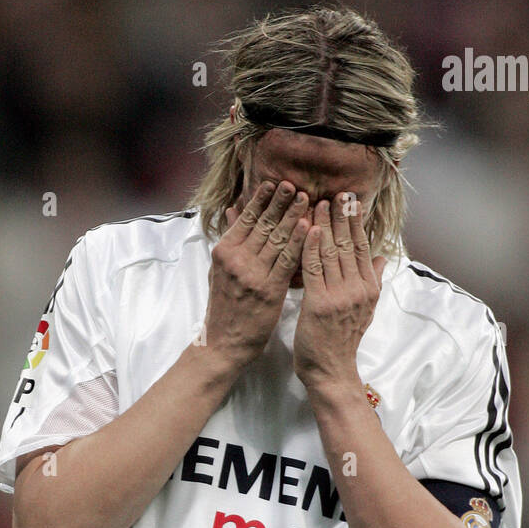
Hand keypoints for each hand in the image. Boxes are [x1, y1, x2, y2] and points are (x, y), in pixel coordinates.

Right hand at [201, 181, 309, 371]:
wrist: (223, 343)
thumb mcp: (219, 270)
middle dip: (280, 203)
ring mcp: (252, 274)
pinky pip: (287, 261)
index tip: (274, 184)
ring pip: (277, 239)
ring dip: (293, 217)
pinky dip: (298, 242)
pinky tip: (309, 227)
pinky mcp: (268, 290)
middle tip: (294, 185)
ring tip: (306, 199)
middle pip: (263, 225)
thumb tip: (232, 210)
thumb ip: (228, 239)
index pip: (246, 219)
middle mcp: (236, 260)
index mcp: (224, 252)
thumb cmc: (224, 308)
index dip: (261, 200)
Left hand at [292, 195, 385, 391]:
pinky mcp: (320, 304)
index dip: (356, 222)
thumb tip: (382, 257)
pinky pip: (315, 269)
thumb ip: (373, 281)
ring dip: (326, 224)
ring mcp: (340, 297)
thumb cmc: (341, 342)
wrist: (331, 373)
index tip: (351, 200)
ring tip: (320, 201)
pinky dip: (312, 246)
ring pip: (332, 253)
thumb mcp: (365, 311)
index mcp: (369, 289)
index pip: (362, 248)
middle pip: (349, 245)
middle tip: (338, 192)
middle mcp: (358, 290)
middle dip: (343, 216)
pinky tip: (310, 227)